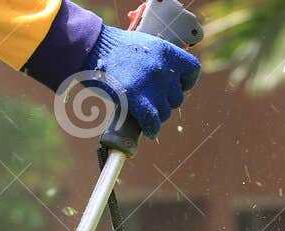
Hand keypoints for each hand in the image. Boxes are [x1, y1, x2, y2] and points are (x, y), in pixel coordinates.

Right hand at [82, 24, 200, 139]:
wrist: (92, 48)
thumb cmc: (113, 48)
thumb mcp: (144, 44)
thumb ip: (158, 61)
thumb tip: (167, 84)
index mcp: (167, 51)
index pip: (192, 70)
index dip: (186, 82)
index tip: (176, 85)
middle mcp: (163, 68)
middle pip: (177, 97)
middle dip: (165, 101)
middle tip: (150, 100)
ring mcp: (151, 85)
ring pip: (165, 112)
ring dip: (156, 116)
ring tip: (143, 111)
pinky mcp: (136, 99)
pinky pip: (152, 122)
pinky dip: (151, 129)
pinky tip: (149, 131)